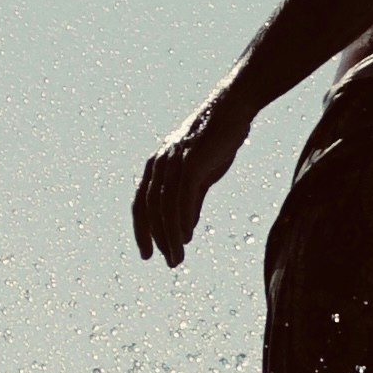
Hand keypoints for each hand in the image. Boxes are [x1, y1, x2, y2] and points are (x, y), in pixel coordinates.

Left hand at [131, 101, 242, 267]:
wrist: (232, 110)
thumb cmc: (215, 140)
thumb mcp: (199, 173)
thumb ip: (190, 201)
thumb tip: (184, 230)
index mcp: (156, 165)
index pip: (141, 204)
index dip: (141, 231)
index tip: (147, 253)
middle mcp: (159, 164)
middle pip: (149, 209)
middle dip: (155, 238)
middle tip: (166, 261)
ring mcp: (173, 162)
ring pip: (165, 207)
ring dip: (170, 236)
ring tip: (177, 258)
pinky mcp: (191, 162)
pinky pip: (182, 198)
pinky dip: (182, 220)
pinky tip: (186, 238)